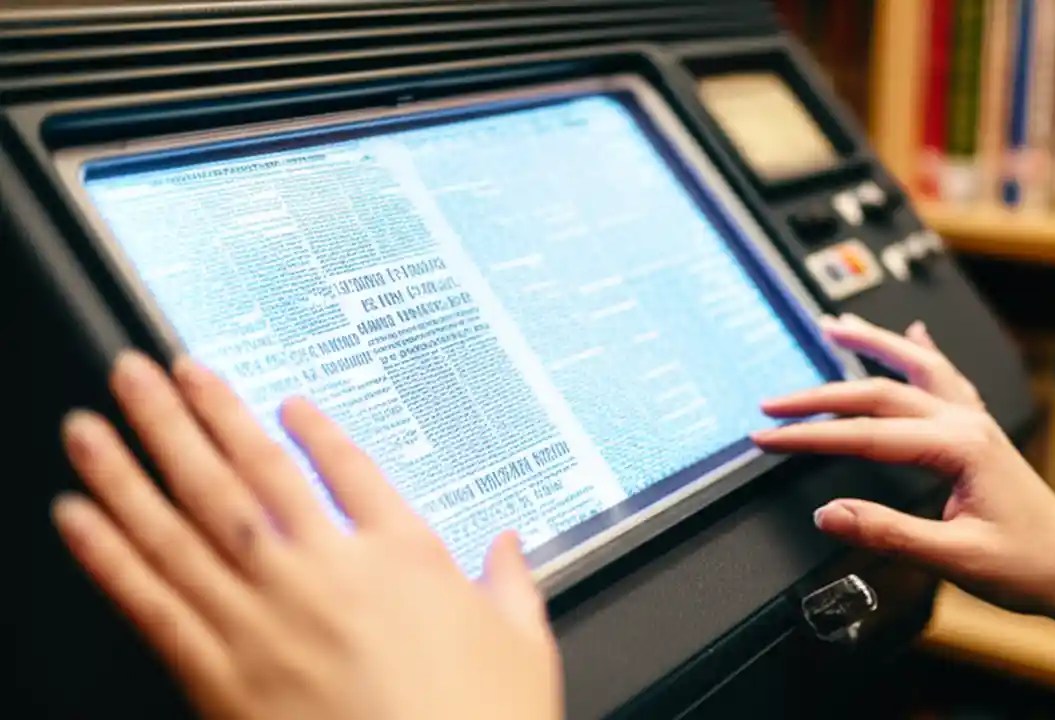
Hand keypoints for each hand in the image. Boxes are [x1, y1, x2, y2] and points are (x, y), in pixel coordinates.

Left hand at [52, 351, 562, 719]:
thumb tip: (510, 545)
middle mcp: (324, 571)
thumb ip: (510, 584)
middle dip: (195, 414)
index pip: (345, 471)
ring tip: (98, 416)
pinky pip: (154, 601)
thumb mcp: (521, 646)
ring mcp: (266, 617)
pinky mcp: (220, 673)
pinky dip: (110, 552)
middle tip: (155, 370)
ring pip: (188, 521)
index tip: (280, 400)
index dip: (310, 428)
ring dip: (136, 461)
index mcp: (400, 556)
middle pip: (249, 473)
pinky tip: (79, 514)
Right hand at [752, 315, 1054, 615]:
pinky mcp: (979, 432)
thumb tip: (828, 513)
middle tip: (773, 401)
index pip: (866, 435)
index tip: (769, 437)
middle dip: (819, 395)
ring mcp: (975, 422)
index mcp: (958, 446)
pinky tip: (915, 332)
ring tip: (835, 325)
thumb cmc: (1029, 565)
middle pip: (878, 393)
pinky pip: (945, 377)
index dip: (810, 437)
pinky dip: (922, 352)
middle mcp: (966, 423)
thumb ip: (887, 531)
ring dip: (872, 343)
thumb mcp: (954, 559)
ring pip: (914, 367)